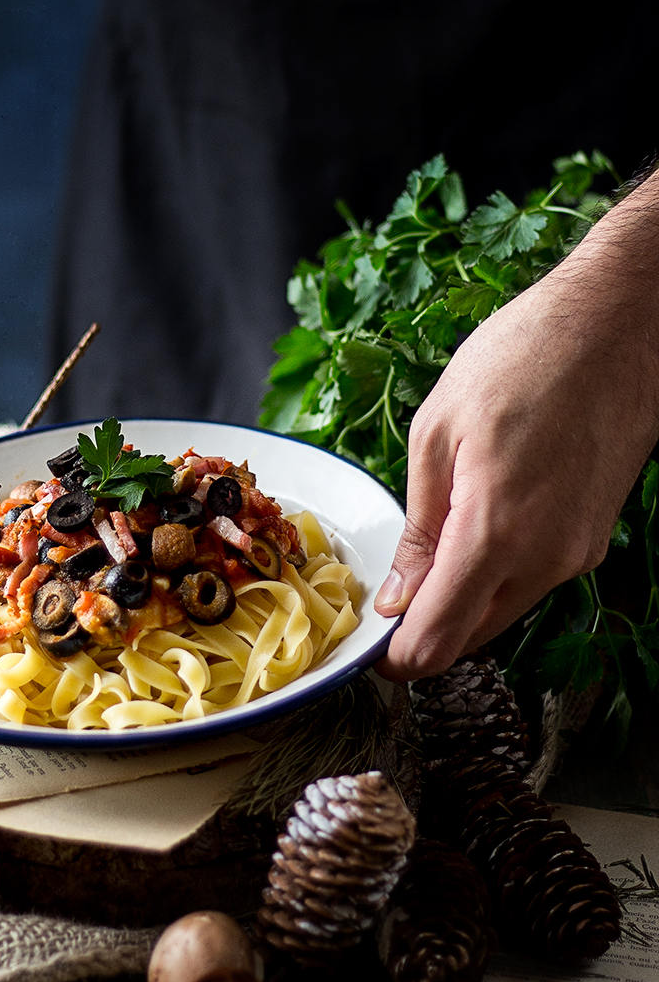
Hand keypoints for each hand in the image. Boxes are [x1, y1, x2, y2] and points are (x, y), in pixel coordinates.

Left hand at [373, 200, 658, 680]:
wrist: (613, 324)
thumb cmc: (520, 358)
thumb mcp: (437, 432)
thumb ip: (419, 525)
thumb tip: (399, 595)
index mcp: (496, 533)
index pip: (439, 637)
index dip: (396, 657)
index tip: (369, 650)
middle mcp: (545, 558)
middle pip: (473, 635)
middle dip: (425, 635)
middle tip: (385, 607)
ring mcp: (577, 551)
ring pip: (506, 609)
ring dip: (462, 604)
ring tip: (423, 561)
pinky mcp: (594, 536)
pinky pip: (535, 579)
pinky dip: (497, 575)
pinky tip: (471, 533)